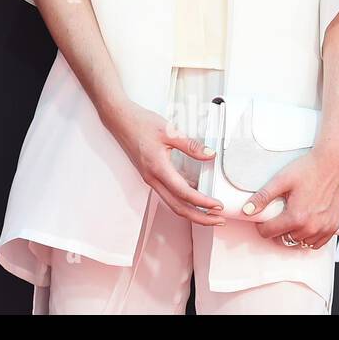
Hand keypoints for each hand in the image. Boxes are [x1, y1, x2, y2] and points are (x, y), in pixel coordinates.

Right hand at [103, 99, 226, 225]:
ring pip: (172, 203)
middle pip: (178, 207)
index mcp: (158, 168)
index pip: (184, 193)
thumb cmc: (140, 123)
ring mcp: (150, 178)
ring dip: (191, 211)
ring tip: (209, 213)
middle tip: (218, 220)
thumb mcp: (169, 131)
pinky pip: (168, 194)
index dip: (203, 202)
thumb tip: (209, 154)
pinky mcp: (150, 175)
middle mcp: (153, 178)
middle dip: (200, 218)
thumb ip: (191, 146)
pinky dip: (183, 200)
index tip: (217, 205)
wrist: (120, 120)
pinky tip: (194, 196)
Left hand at [240, 149, 338, 247]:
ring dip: (292, 235)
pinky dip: (308, 238)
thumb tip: (247, 210)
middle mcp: (311, 227)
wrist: (332, 163)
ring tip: (289, 220)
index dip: (261, 225)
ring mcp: (324, 229)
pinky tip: (304, 227)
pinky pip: (317, 244)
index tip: (262, 218)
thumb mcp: (280, 180)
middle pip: (284, 240)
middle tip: (276, 217)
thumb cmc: (308, 169)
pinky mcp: (334, 227)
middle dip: (276, 231)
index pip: (269, 233)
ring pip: (300, 243)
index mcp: (296, 217)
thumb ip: (263, 197)